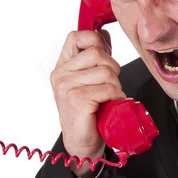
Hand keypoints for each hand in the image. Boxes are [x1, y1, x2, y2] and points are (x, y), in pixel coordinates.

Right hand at [50, 29, 125, 177]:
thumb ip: (95, 58)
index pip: (76, 37)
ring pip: (106, 71)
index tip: (105, 54)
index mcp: (62, 67)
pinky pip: (108, 88)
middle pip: (98, 53)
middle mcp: (61, 75)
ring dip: (115, 86)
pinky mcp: (76, 99)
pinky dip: (116, 97)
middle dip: (112, 69)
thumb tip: (103, 33)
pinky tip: (109, 105)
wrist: (83, 144)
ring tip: (107, 98)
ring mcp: (66, 86)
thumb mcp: (90, 81)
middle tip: (108, 87)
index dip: (95, 40)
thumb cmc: (89, 113)